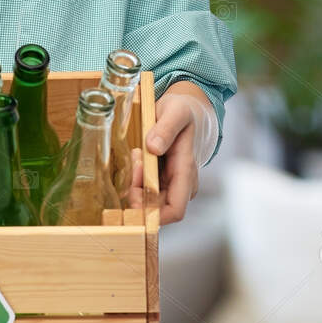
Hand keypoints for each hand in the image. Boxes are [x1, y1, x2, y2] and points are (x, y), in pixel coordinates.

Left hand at [123, 82, 214, 224]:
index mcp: (186, 171)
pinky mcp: (164, 178)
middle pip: (156, 208)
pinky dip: (137, 180)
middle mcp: (182, 183)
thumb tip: (154, 148)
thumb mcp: (175, 111)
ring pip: (149, 200)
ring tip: (137, 155)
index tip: (134, 195)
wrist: (187, 109)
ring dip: (136, 185)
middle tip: (134, 164)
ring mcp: (173, 182)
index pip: (174, 210)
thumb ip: (166, 128)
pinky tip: (138, 158)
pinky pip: (146, 190)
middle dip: (138, 194)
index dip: (152, 213)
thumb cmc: (183, 111)